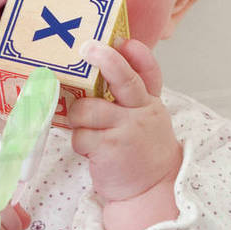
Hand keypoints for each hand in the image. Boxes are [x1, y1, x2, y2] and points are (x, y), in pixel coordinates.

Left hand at [69, 39, 182, 229]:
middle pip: (123, 78)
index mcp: (149, 102)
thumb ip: (132, 97)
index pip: (147, 72)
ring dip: (78, 118)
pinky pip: (80, 135)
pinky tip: (89, 149)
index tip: (120, 40)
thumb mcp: (146, 119)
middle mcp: (141, 112)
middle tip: (86, 48)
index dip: (136, 53)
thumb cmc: (141, 151)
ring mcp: (126, 130)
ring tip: (86, 129)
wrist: (151, 190)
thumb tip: (105, 66)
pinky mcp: (109, 148)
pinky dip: (79, 142)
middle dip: (104, 60)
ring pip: (87, 109)